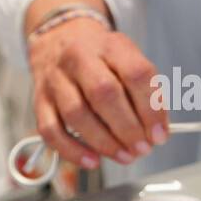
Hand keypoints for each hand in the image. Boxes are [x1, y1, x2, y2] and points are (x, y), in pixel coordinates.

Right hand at [28, 18, 167, 168]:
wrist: (58, 39)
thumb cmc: (98, 56)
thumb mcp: (126, 57)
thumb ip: (144, 89)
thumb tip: (155, 130)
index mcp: (109, 45)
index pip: (135, 74)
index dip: (151, 108)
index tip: (160, 133)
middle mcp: (79, 59)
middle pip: (104, 94)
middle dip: (127, 128)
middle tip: (142, 148)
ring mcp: (55, 80)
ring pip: (76, 115)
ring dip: (104, 142)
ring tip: (124, 156)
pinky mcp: (40, 101)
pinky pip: (51, 131)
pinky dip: (72, 151)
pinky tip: (92, 160)